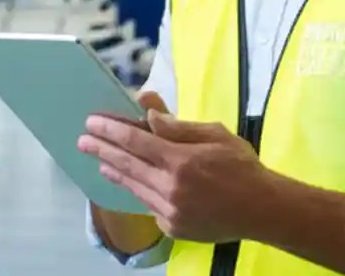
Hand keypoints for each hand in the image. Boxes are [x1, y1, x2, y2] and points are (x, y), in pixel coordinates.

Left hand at [78, 91, 268, 242]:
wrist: (262, 210)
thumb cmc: (241, 165)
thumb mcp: (214, 134)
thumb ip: (178, 126)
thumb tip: (147, 116)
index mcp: (180, 160)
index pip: (135, 142)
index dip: (110, 130)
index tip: (92, 122)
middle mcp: (170, 188)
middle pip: (127, 164)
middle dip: (102, 150)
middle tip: (82, 140)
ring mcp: (169, 212)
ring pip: (134, 187)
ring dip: (114, 172)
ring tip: (99, 161)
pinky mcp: (172, 228)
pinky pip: (148, 205)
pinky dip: (137, 191)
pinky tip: (129, 181)